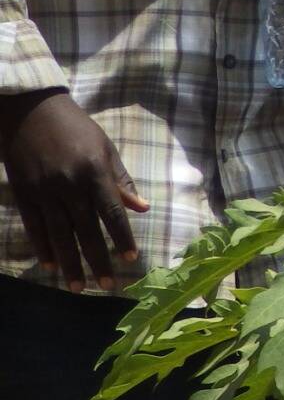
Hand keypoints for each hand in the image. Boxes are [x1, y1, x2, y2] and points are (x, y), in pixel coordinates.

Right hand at [0, 90, 147, 289]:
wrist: (32, 112)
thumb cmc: (77, 130)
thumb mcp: (105, 149)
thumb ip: (122, 181)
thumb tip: (143, 209)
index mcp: (94, 172)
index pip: (112, 212)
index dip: (122, 237)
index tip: (132, 258)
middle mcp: (69, 185)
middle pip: (86, 230)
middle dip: (98, 259)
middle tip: (107, 285)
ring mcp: (44, 191)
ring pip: (59, 235)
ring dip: (71, 263)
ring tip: (78, 286)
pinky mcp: (24, 194)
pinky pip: (35, 227)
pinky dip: (43, 248)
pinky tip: (52, 266)